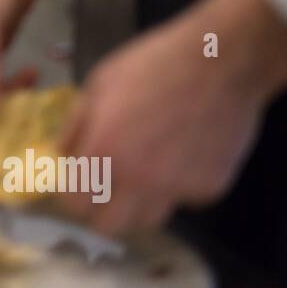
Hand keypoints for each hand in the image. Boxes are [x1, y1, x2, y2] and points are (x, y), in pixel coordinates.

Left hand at [56, 0, 286, 235]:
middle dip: (103, 211)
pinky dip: (180, 185)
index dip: (74, 195)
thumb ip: (76, 126)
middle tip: (108, 188)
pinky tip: (185, 153)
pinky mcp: (210, 188)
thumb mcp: (99, 83)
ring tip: (148, 169)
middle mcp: (137, 180)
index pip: (75, 203)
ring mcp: (176, 189)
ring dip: (141, 203)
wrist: (221, 60)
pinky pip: (185, 200)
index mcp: (103, 152)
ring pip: (149, 219)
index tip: (81, 184)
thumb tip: (64, 156)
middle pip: (109, 227)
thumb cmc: (153, 63)